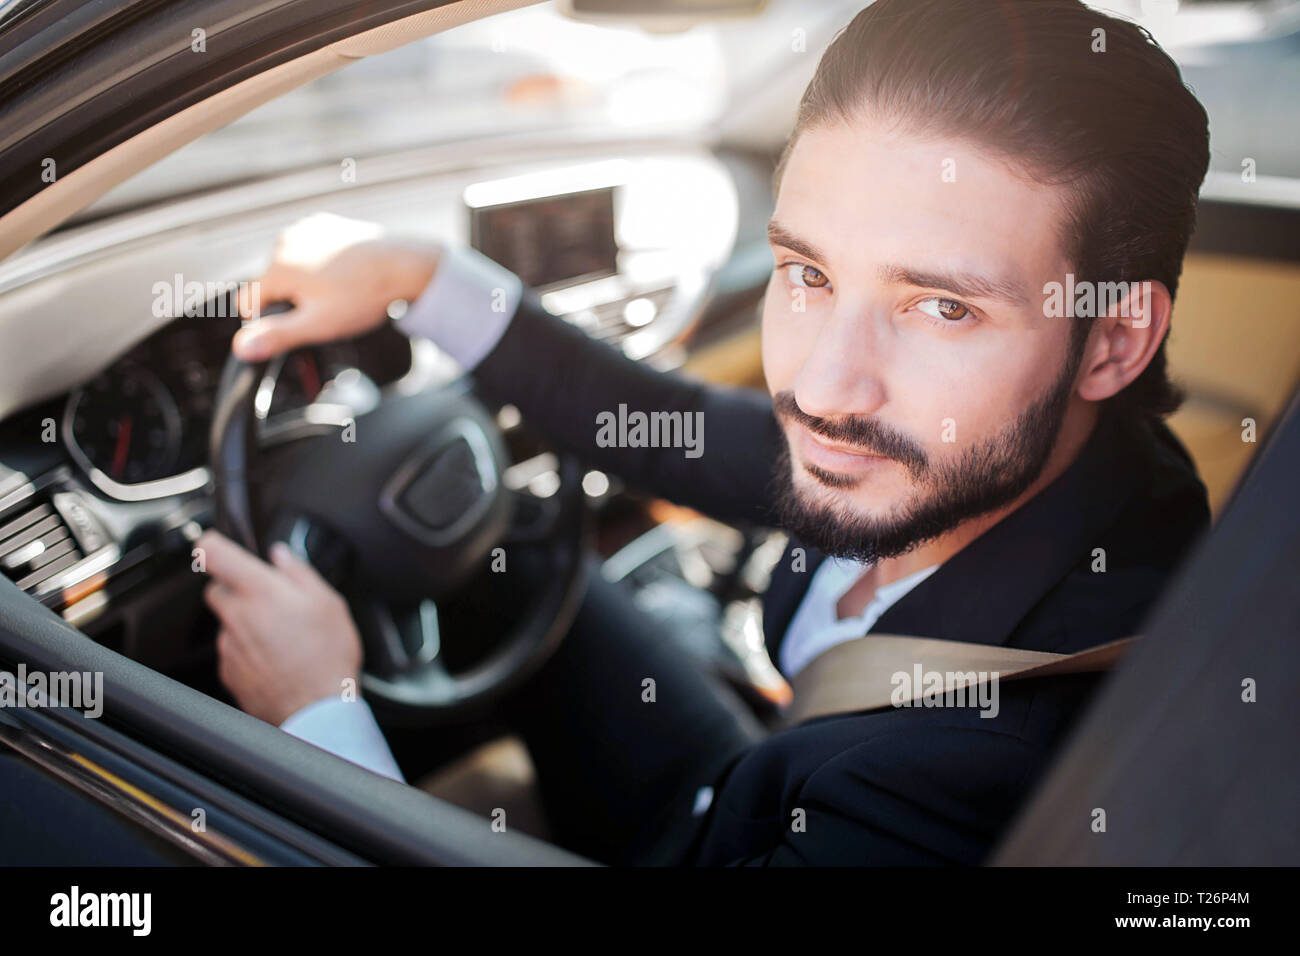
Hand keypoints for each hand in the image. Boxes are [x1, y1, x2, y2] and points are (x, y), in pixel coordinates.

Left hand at [198, 529, 362, 725]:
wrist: (317, 710)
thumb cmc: (327, 657)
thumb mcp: (329, 603)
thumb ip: (299, 572)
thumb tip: (282, 556)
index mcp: (260, 592)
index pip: (214, 553)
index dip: (212, 543)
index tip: (218, 545)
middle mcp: (237, 616)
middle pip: (216, 588)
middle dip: (236, 588)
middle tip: (268, 599)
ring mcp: (229, 646)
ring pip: (227, 621)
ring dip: (245, 622)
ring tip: (282, 637)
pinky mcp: (228, 671)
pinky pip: (232, 650)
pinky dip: (248, 650)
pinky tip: (276, 658)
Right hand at [233, 213, 440, 361]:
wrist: (404, 267)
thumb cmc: (363, 295)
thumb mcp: (317, 325)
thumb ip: (277, 336)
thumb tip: (242, 348)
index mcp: (278, 266)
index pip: (249, 302)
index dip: (266, 322)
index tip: (292, 328)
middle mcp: (286, 241)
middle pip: (273, 283)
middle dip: (292, 301)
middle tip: (325, 310)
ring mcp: (307, 229)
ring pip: (293, 267)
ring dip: (307, 282)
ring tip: (338, 293)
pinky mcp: (327, 224)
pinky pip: (312, 251)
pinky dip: (322, 265)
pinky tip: (345, 276)